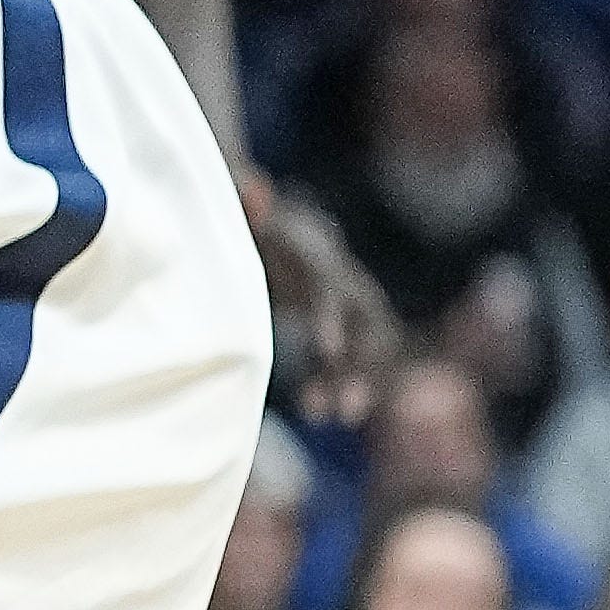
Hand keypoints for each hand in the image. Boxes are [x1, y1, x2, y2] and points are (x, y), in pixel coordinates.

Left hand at [250, 171, 395, 426]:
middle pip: (367, 324)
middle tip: (345, 410)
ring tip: (331, 416)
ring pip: (368, 348)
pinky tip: (319, 411)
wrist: (276, 230)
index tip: (326, 350)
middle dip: (360, 367)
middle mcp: (344, 280)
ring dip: (355, 382)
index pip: (331, 286)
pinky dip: (339, 383)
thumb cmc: (248, 226)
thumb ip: (243, 203)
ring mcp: (351, 305)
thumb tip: (254, 193)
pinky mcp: (348, 327)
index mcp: (314, 255)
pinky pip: (354, 360)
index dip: (331, 317)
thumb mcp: (241, 217)